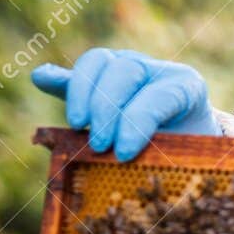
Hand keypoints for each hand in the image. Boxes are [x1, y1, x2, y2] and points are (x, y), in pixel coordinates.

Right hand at [31, 49, 233, 161]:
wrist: (192, 147)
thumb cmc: (191, 158)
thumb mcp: (188, 157)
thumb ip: (171, 155)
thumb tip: (141, 169)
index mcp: (185, 87)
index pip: (157, 96)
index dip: (138, 122)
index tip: (125, 153)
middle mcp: (154, 70)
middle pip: (123, 72)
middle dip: (107, 108)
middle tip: (99, 145)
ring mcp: (126, 68)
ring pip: (98, 63)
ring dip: (82, 93)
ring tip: (77, 126)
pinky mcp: (101, 80)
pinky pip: (77, 74)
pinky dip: (59, 78)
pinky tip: (41, 79)